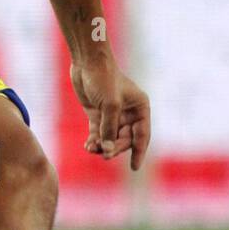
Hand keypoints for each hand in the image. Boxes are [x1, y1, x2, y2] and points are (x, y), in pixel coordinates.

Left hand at [70, 56, 150, 170]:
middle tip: (104, 155)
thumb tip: (108, 151)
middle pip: (124, 139)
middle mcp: (129, 113)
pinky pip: (98, 132)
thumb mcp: (110, 106)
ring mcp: (112, 114)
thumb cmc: (104, 79)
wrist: (86, 61)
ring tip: (92, 149)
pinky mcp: (97, 113)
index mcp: (140, 108)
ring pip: (110, 137)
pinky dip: (94, 140)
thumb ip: (109, 129)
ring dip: (102, 145)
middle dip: (114, 148)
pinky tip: (88, 147)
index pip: (142, 136)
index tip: (133, 167)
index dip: (139, 153)